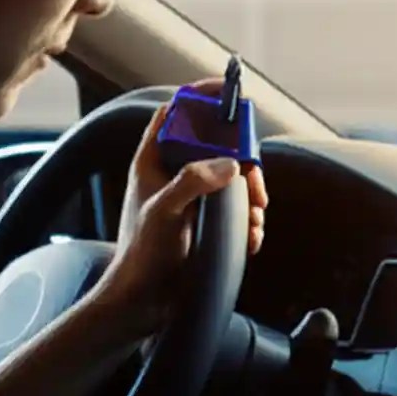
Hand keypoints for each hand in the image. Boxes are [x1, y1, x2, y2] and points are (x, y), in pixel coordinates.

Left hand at [92, 79, 269, 334]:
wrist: (143, 303)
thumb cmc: (141, 256)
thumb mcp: (164, 212)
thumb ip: (193, 181)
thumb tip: (231, 165)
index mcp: (153, 161)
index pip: (176, 113)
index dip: (200, 97)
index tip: (228, 92)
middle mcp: (173, 174)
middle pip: (217, 143)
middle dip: (243, 159)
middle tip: (255, 180)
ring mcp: (192, 197)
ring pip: (233, 176)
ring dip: (252, 194)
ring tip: (256, 218)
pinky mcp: (207, 222)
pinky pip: (238, 208)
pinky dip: (250, 220)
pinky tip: (251, 238)